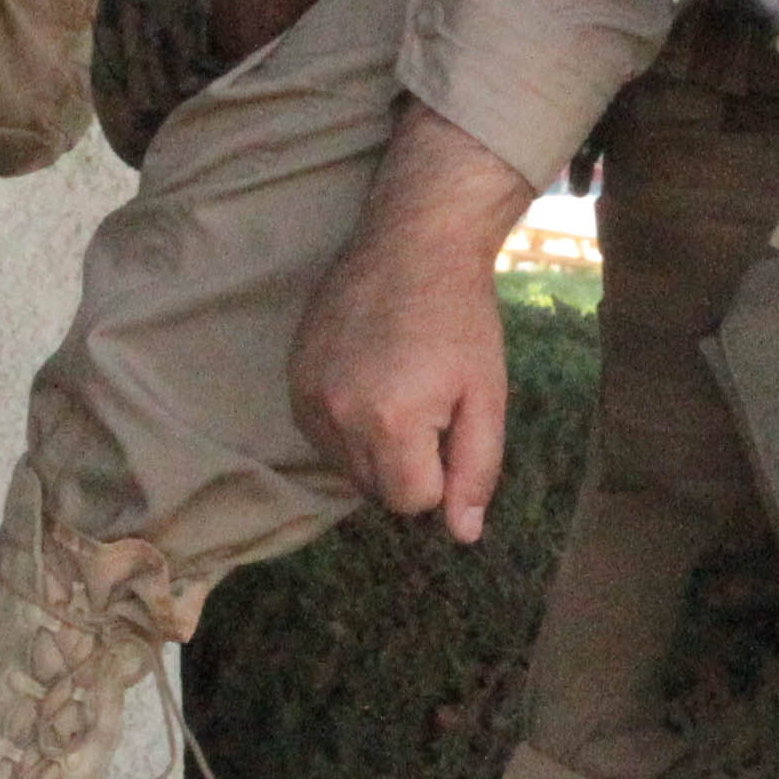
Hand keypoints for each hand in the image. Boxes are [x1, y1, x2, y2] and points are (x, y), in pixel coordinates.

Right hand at [290, 111, 541, 540]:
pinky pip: (322, 436)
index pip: (413, 502)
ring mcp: (308, 397)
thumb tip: (461, 535)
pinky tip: (372, 378)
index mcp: (391, 423)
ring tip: (401, 385)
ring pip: (347, 467)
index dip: (442, 472)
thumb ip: (476, 470)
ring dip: (377, 446)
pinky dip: (349, 424)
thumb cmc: (462, 319)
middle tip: (429, 399)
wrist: (413, 243)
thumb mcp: (486, 396)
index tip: (451, 422)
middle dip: (410, 462)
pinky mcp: (293, 379)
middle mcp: (338, 416)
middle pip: (377, 490)